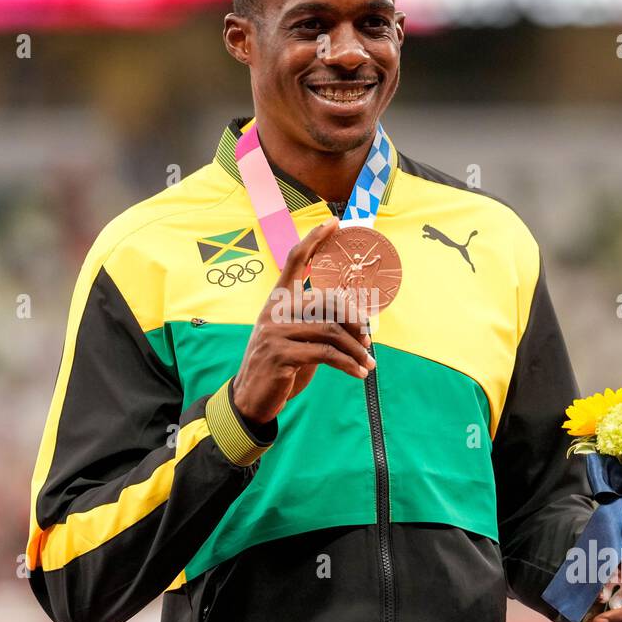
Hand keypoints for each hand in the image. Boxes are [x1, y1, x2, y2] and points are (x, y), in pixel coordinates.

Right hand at [231, 218, 374, 425]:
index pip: (295, 259)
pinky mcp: (280, 354)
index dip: (313, 239)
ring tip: (369, 363)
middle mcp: (274, 311)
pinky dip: (348, 364)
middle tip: (368, 339)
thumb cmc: (279, 367)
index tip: (333, 222)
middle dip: (354, 319)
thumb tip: (358, 323)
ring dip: (356, 349)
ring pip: (330, 330)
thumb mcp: (297, 340)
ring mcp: (275, 332)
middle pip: (326, 300)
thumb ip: (317, 324)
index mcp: (277, 301)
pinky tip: (359, 373)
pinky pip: (325, 354)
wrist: (252, 398)